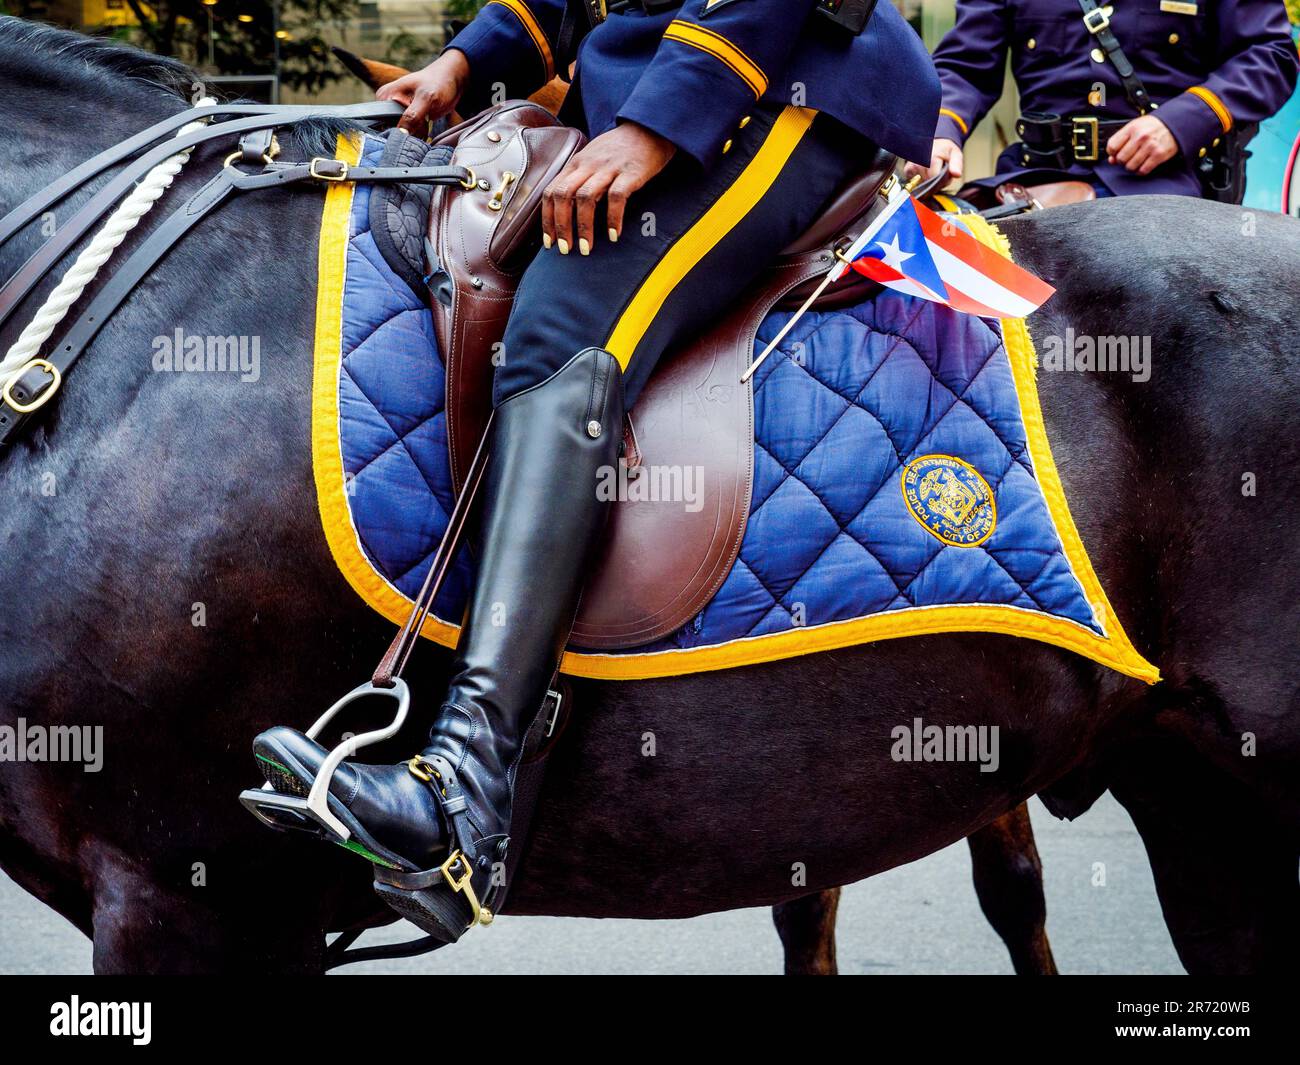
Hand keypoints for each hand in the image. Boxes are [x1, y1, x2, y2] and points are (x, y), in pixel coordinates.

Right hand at [375, 51, 469, 134]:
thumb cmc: (438, 82)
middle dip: (408, 133)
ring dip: (415, 134)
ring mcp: (397, 111)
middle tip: (422, 125)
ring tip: (425, 123)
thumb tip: (401, 133)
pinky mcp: (407, 117)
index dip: (396, 131)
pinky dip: (418, 134)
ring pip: (401, 133)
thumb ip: (412, 116)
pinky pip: (409, 132)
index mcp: (385, 96)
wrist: (452, 80)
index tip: (411, 132)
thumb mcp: (426, 98)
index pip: (383, 122)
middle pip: (392, 130)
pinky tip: (426, 126)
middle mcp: (388, 104)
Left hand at [542, 121, 676, 254]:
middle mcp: (587, 165)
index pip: (551, 191)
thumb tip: (566, 212)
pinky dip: (613, 218)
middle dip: (561, 226)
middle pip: (563, 195)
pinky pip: (616, 197)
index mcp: (576, 164)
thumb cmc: (619, 149)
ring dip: (583, 226)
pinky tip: (613, 235)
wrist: (648, 128)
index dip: (547, 219)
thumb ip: (579, 180)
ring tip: (585, 248)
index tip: (549, 241)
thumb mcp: (592, 159)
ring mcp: (608, 168)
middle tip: (564, 249)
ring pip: (585, 198)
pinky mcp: (630, 172)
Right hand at [904, 138, 963, 183]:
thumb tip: (957, 174)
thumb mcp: (955, 154)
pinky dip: (921, 180)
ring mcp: (912, 167)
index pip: (936, 180)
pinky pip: (915, 182)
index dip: (942, 182)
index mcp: (932, 159)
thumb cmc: (945, 149)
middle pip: (929, 183)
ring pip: (922, 184)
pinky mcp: (907, 170)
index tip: (945, 175)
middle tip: (939, 172)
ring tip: (932, 171)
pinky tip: (925, 172)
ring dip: (928, 181)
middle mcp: (920, 163)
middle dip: (935, 182)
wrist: (933, 142)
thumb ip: (957, 164)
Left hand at [1107, 115, 1178, 174]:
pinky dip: (1140, 171)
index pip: (1112, 146)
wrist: (1174, 123)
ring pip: (1130, 166)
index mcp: (1132, 128)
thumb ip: (1121, 142)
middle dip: (1122, 161)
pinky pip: (1143, 170)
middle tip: (1128, 158)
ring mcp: (1150, 146)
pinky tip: (1142, 165)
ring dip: (1131, 167)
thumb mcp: (1134, 128)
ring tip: (1136, 161)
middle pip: (1121, 159)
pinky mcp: (1159, 155)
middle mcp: (1141, 137)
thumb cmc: (1153, 126)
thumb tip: (1111, 160)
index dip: (1112, 153)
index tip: (1116, 154)